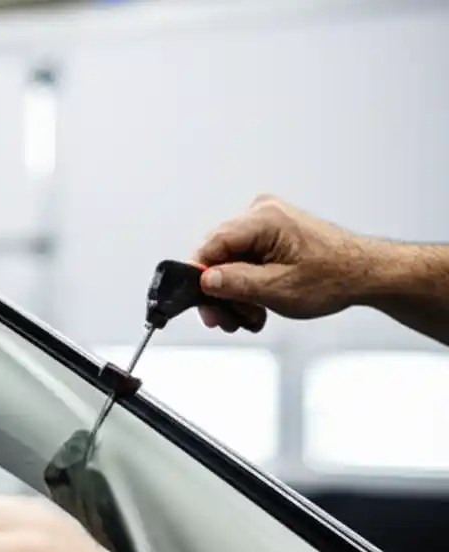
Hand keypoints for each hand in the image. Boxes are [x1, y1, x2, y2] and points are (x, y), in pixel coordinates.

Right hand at [192, 194, 376, 332]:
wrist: (368, 274)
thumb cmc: (336, 277)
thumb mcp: (279, 289)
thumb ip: (236, 283)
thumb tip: (204, 280)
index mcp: (263, 219)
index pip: (211, 245)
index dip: (200, 277)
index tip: (201, 304)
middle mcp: (261, 213)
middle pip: (219, 255)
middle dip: (221, 292)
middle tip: (227, 320)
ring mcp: (267, 223)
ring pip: (231, 261)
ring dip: (235, 293)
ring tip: (250, 317)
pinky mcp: (272, 235)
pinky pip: (245, 260)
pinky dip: (248, 284)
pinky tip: (257, 305)